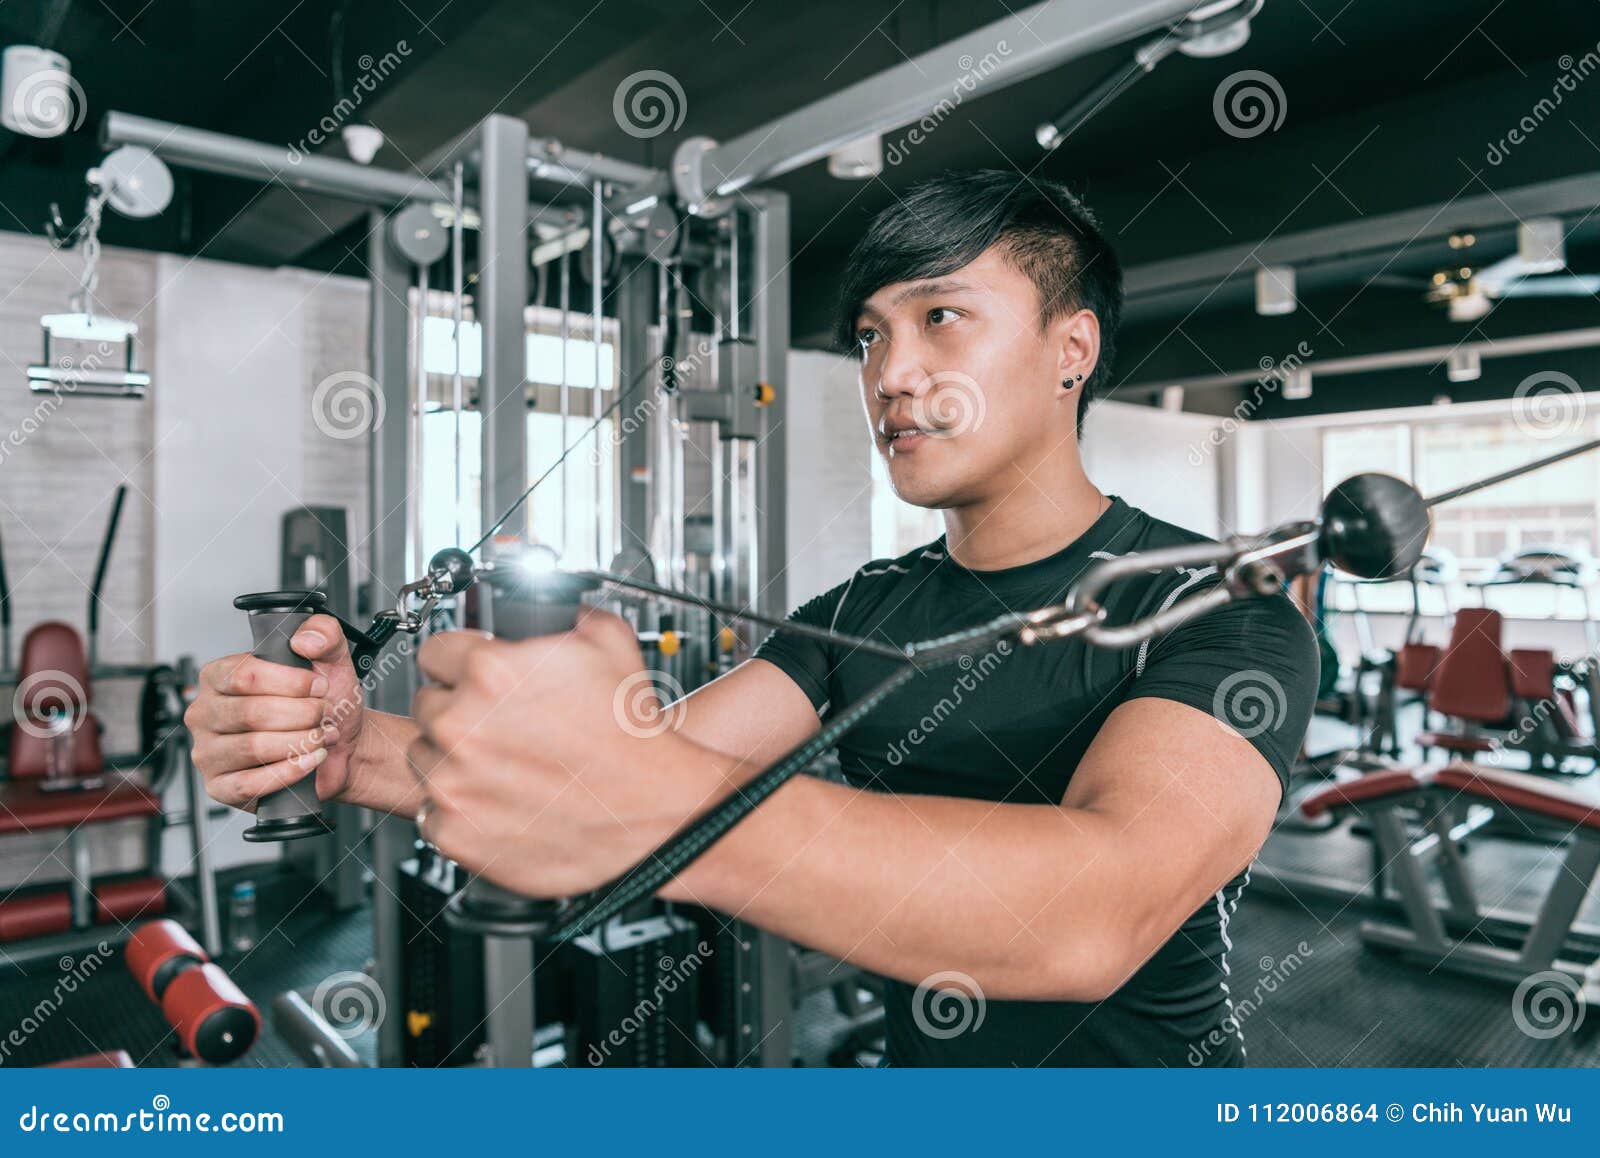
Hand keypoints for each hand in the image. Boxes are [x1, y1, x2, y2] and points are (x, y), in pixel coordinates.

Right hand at [186, 613, 364, 811]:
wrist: (338, 746)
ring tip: (318, 736)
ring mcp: (209, 752)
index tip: (318, 686)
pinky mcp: (221, 787)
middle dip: (301, 714)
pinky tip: (309, 760)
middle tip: (321, 714)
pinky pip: (251, 783)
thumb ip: (323, 633)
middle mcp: (206, 713)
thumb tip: (304, 639)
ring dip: (299, 742)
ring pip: (253, 747)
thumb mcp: (331, 660)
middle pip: (251, 713)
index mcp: (219, 677)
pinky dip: (289, 771)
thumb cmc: (324, 704)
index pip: (244, 675)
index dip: (290, 682)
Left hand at [407, 609, 720, 898]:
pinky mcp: (454, 832)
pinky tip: (504, 799)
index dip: (459, 662)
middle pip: (426, 704)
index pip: (433, 650)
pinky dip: (463, 806)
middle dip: (458, 710)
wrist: (656, 814)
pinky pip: (435, 810)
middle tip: (502, 725)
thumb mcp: (611, 643)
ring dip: (455, 758)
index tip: (472, 676)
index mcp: (489, 672)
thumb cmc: (634, 738)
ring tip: (508, 764)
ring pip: (424, 756)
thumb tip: (546, 604)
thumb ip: (562, 614)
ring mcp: (453, 782)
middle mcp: (461, 725)